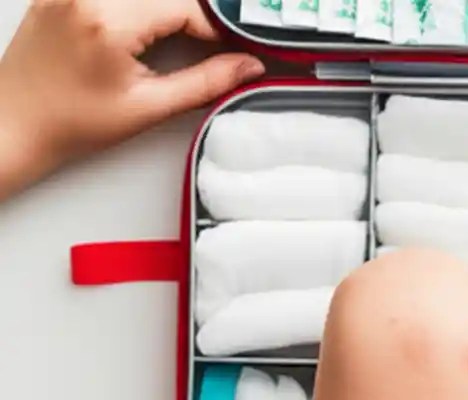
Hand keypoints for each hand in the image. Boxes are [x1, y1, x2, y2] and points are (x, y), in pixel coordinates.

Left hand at [0, 0, 265, 197]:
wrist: (12, 125)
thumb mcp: (148, 107)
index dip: (222, 30)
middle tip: (217, 45)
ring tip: (183, 36)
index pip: (187, 7)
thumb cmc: (70, 123)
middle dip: (197, 17)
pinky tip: (146, 27)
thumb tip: (249, 67)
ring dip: (169, 10)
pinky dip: (140, 6)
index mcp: (109, 20)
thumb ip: (206, 83)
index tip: (241, 49)